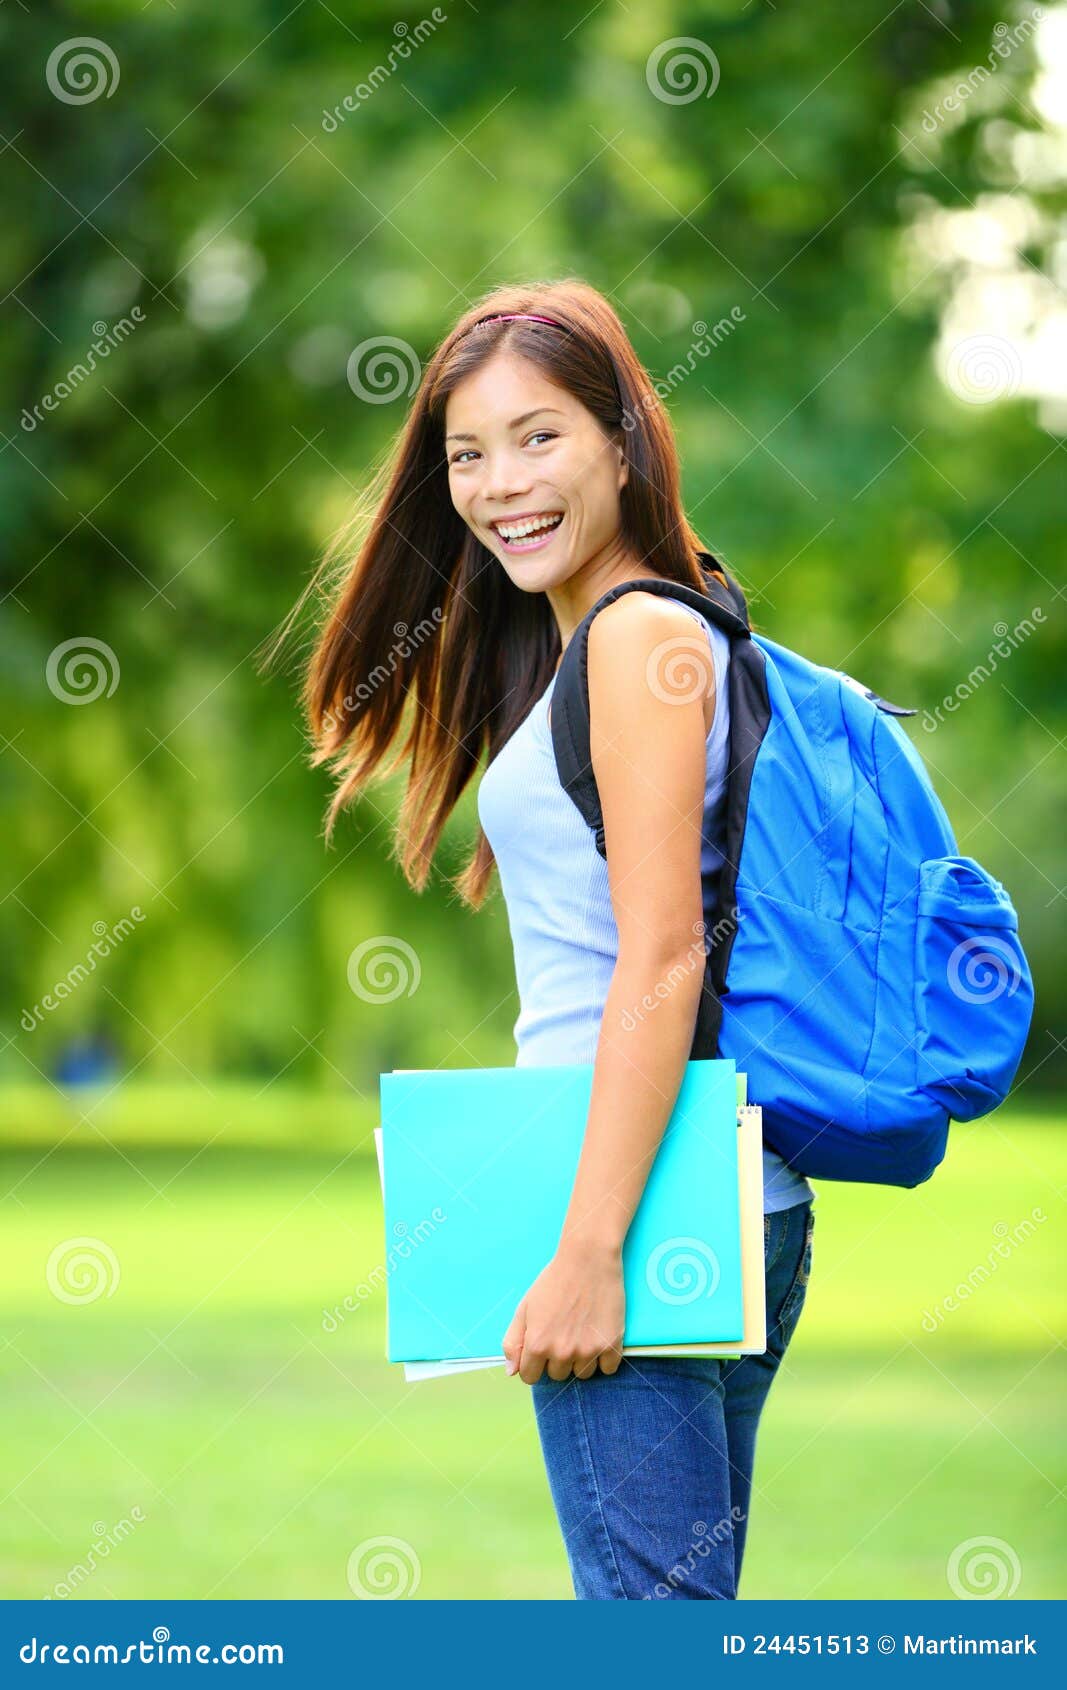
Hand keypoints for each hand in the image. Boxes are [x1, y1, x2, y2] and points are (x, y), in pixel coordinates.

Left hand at [502, 1238, 624, 1384]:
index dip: (534, 1363)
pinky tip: (599, 1336)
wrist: (588, 1258)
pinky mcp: (611, 1344)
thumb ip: (512, 1341)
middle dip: (558, 1359)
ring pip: (582, 1374)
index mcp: (537, 1344)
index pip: (530, 1377)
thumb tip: (512, 1372)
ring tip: (582, 1331)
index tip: (542, 1349)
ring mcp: (588, 1350)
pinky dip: (604, 1358)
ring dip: (581, 1360)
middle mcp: (562, 1352)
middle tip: (564, 1332)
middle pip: (557, 1375)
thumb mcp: (524, 1307)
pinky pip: (607, 1369)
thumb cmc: (554, 1281)